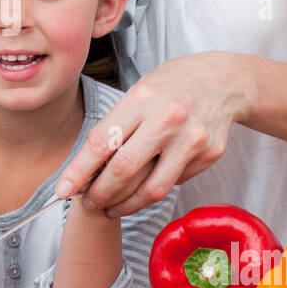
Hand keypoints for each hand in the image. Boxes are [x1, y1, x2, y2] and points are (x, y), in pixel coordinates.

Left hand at [56, 53, 248, 216]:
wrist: (223, 81)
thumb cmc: (171, 87)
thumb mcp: (138, 93)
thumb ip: (116, 127)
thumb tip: (86, 168)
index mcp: (142, 99)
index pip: (102, 142)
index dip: (79, 171)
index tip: (63, 189)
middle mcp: (168, 119)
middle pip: (124, 170)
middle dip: (100, 193)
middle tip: (88, 202)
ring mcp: (192, 139)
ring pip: (151, 189)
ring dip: (125, 204)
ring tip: (111, 206)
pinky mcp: (209, 155)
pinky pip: (174, 183)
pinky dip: (153, 190)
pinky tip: (143, 189)